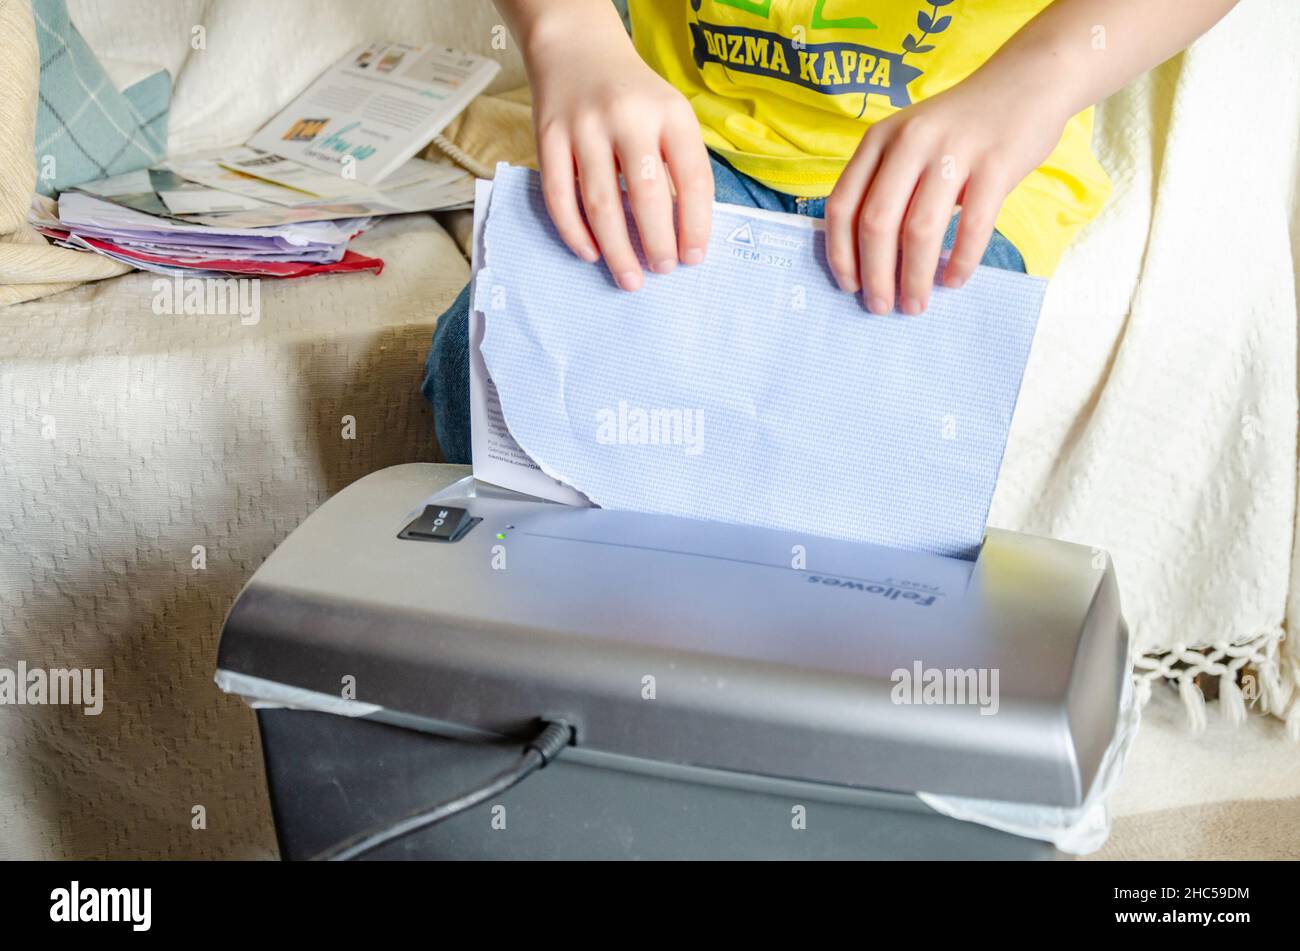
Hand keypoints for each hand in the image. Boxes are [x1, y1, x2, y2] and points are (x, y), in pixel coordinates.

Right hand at [524, 12, 712, 290]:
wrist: (577, 48)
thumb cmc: (633, 96)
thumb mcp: (670, 114)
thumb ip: (679, 165)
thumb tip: (683, 235)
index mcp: (670, 112)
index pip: (692, 178)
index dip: (695, 225)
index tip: (694, 257)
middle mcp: (628, 116)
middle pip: (646, 194)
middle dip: (657, 242)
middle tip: (661, 270)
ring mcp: (584, 126)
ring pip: (600, 203)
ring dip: (617, 249)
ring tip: (629, 278)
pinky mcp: (548, 137)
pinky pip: (559, 196)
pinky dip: (574, 232)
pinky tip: (590, 252)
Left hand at [824, 74, 1068, 313]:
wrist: (1028, 80)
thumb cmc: (960, 127)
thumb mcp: (909, 141)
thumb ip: (885, 184)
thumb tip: (865, 257)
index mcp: (879, 139)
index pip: (842, 206)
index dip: (840, 254)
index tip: (849, 287)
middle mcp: (910, 141)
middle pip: (876, 223)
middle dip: (875, 275)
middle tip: (881, 307)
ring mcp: (953, 150)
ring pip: (920, 231)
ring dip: (915, 277)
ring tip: (916, 304)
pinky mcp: (996, 163)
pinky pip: (972, 225)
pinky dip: (960, 261)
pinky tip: (954, 280)